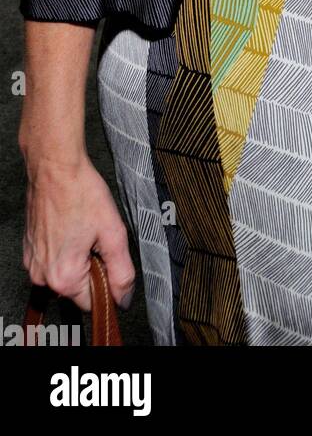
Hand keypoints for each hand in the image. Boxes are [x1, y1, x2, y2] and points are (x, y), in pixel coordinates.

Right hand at [23, 153, 136, 314]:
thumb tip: (123, 298)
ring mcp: (32, 262)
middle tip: (96, 238)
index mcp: (63, 277)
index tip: (109, 258)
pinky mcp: (29, 249)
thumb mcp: (113, 233)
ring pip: (65, 273)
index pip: (91, 302)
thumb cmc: (81, 193)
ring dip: (78, 258)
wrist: (55, 168)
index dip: (107, 282)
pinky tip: (71, 226)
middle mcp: (42, 275)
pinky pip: (52, 260)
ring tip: (83, 230)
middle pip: (77, 288)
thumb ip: (122, 271)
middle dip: (92, 268)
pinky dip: (64, 249)